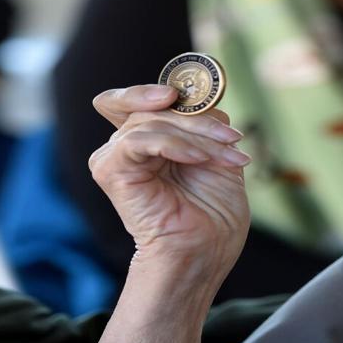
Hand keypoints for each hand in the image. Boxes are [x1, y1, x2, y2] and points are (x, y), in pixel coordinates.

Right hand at [88, 84, 250, 285]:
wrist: (203, 253)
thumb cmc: (212, 216)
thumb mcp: (219, 158)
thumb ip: (206, 125)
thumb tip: (204, 98)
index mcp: (149, 140)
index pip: (143, 97)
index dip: (168, 88)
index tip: (204, 91)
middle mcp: (126, 145)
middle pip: (153, 106)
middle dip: (198, 118)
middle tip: (232, 136)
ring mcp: (115, 156)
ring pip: (152, 121)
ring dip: (199, 138)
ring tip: (231, 158)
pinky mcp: (110, 169)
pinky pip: (139, 140)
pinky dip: (176, 145)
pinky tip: (200, 160)